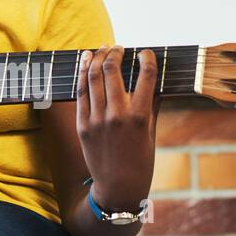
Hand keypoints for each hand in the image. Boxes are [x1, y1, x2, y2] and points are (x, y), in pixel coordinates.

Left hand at [75, 45, 160, 211]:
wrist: (118, 188)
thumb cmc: (141, 162)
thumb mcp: (151, 133)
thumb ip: (151, 105)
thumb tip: (154, 81)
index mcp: (140, 117)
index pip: (145, 76)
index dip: (146, 59)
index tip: (145, 53)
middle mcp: (117, 116)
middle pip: (113, 71)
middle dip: (115, 53)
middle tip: (118, 47)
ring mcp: (97, 120)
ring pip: (93, 78)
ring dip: (97, 58)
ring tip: (101, 49)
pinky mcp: (82, 126)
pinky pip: (81, 93)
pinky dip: (83, 75)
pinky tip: (86, 63)